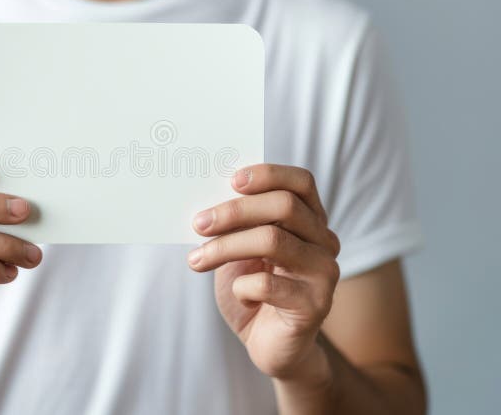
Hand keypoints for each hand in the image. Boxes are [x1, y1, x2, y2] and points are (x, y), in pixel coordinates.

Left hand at [187, 164, 339, 383]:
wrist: (269, 345)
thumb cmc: (252, 290)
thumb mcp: (240, 251)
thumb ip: (235, 225)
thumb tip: (204, 203)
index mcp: (310, 221)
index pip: (301, 182)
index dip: (269, 174)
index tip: (232, 180)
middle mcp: (324, 241)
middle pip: (284, 207)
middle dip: (234, 211)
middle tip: (199, 223)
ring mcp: (324, 273)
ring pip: (273, 241)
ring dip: (225, 247)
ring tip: (196, 260)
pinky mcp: (315, 306)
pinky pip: (268, 284)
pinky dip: (242, 286)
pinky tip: (240, 295)